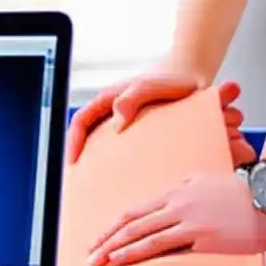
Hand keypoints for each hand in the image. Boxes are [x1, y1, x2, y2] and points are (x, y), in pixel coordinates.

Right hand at [68, 73, 254, 165]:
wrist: (194, 80)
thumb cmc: (172, 81)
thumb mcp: (152, 86)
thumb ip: (133, 98)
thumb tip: (117, 123)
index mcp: (108, 98)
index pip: (81, 121)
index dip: (72, 141)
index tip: (71, 162)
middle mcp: (112, 110)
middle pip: (87, 134)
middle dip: (80, 155)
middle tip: (80, 180)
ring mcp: (125, 121)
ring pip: (102, 142)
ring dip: (98, 161)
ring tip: (99, 185)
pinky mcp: (141, 132)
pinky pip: (122, 149)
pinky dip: (119, 163)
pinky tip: (128, 178)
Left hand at [88, 172, 265, 265]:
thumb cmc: (242, 193)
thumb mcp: (204, 183)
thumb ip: (182, 193)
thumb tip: (166, 206)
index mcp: (175, 191)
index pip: (134, 210)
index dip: (114, 225)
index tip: (100, 235)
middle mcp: (175, 203)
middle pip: (131, 222)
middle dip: (107, 238)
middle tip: (91, 251)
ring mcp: (186, 219)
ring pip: (141, 234)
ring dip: (116, 248)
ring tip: (101, 259)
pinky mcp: (200, 235)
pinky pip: (162, 244)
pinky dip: (139, 252)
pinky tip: (126, 258)